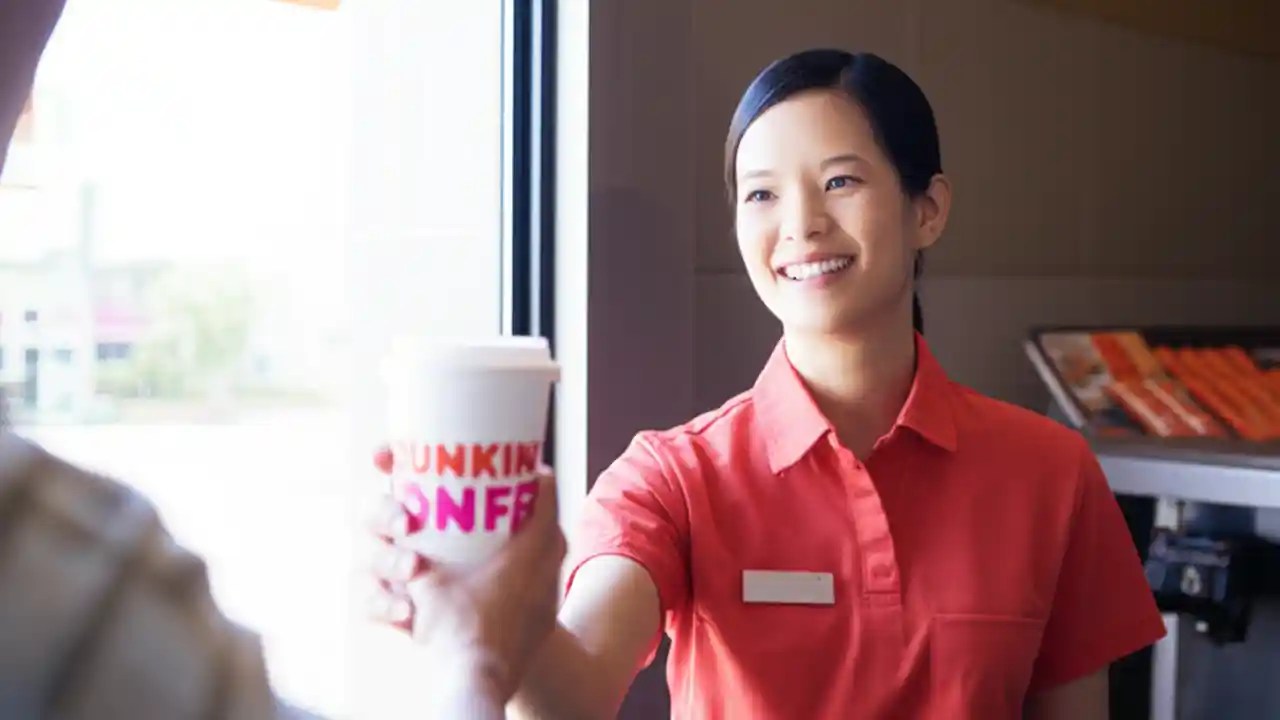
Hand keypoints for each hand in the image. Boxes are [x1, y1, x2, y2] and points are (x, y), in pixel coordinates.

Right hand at [366, 449, 566, 704]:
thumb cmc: (517, 603)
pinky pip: (365, 602)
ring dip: (385, 563)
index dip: (389, 461)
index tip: (385, 455)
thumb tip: (542, 472)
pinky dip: (383, 606)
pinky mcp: (388, 612)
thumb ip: (543, 516)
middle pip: (372, 516)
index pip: (403, 480)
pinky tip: (405, 613)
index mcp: (436, 520)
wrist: (498, 660)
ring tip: (412, 574)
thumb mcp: (537, 556)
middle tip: (406, 528)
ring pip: (362, 557)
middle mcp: (408, 547)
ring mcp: (393, 582)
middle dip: (383, 515)